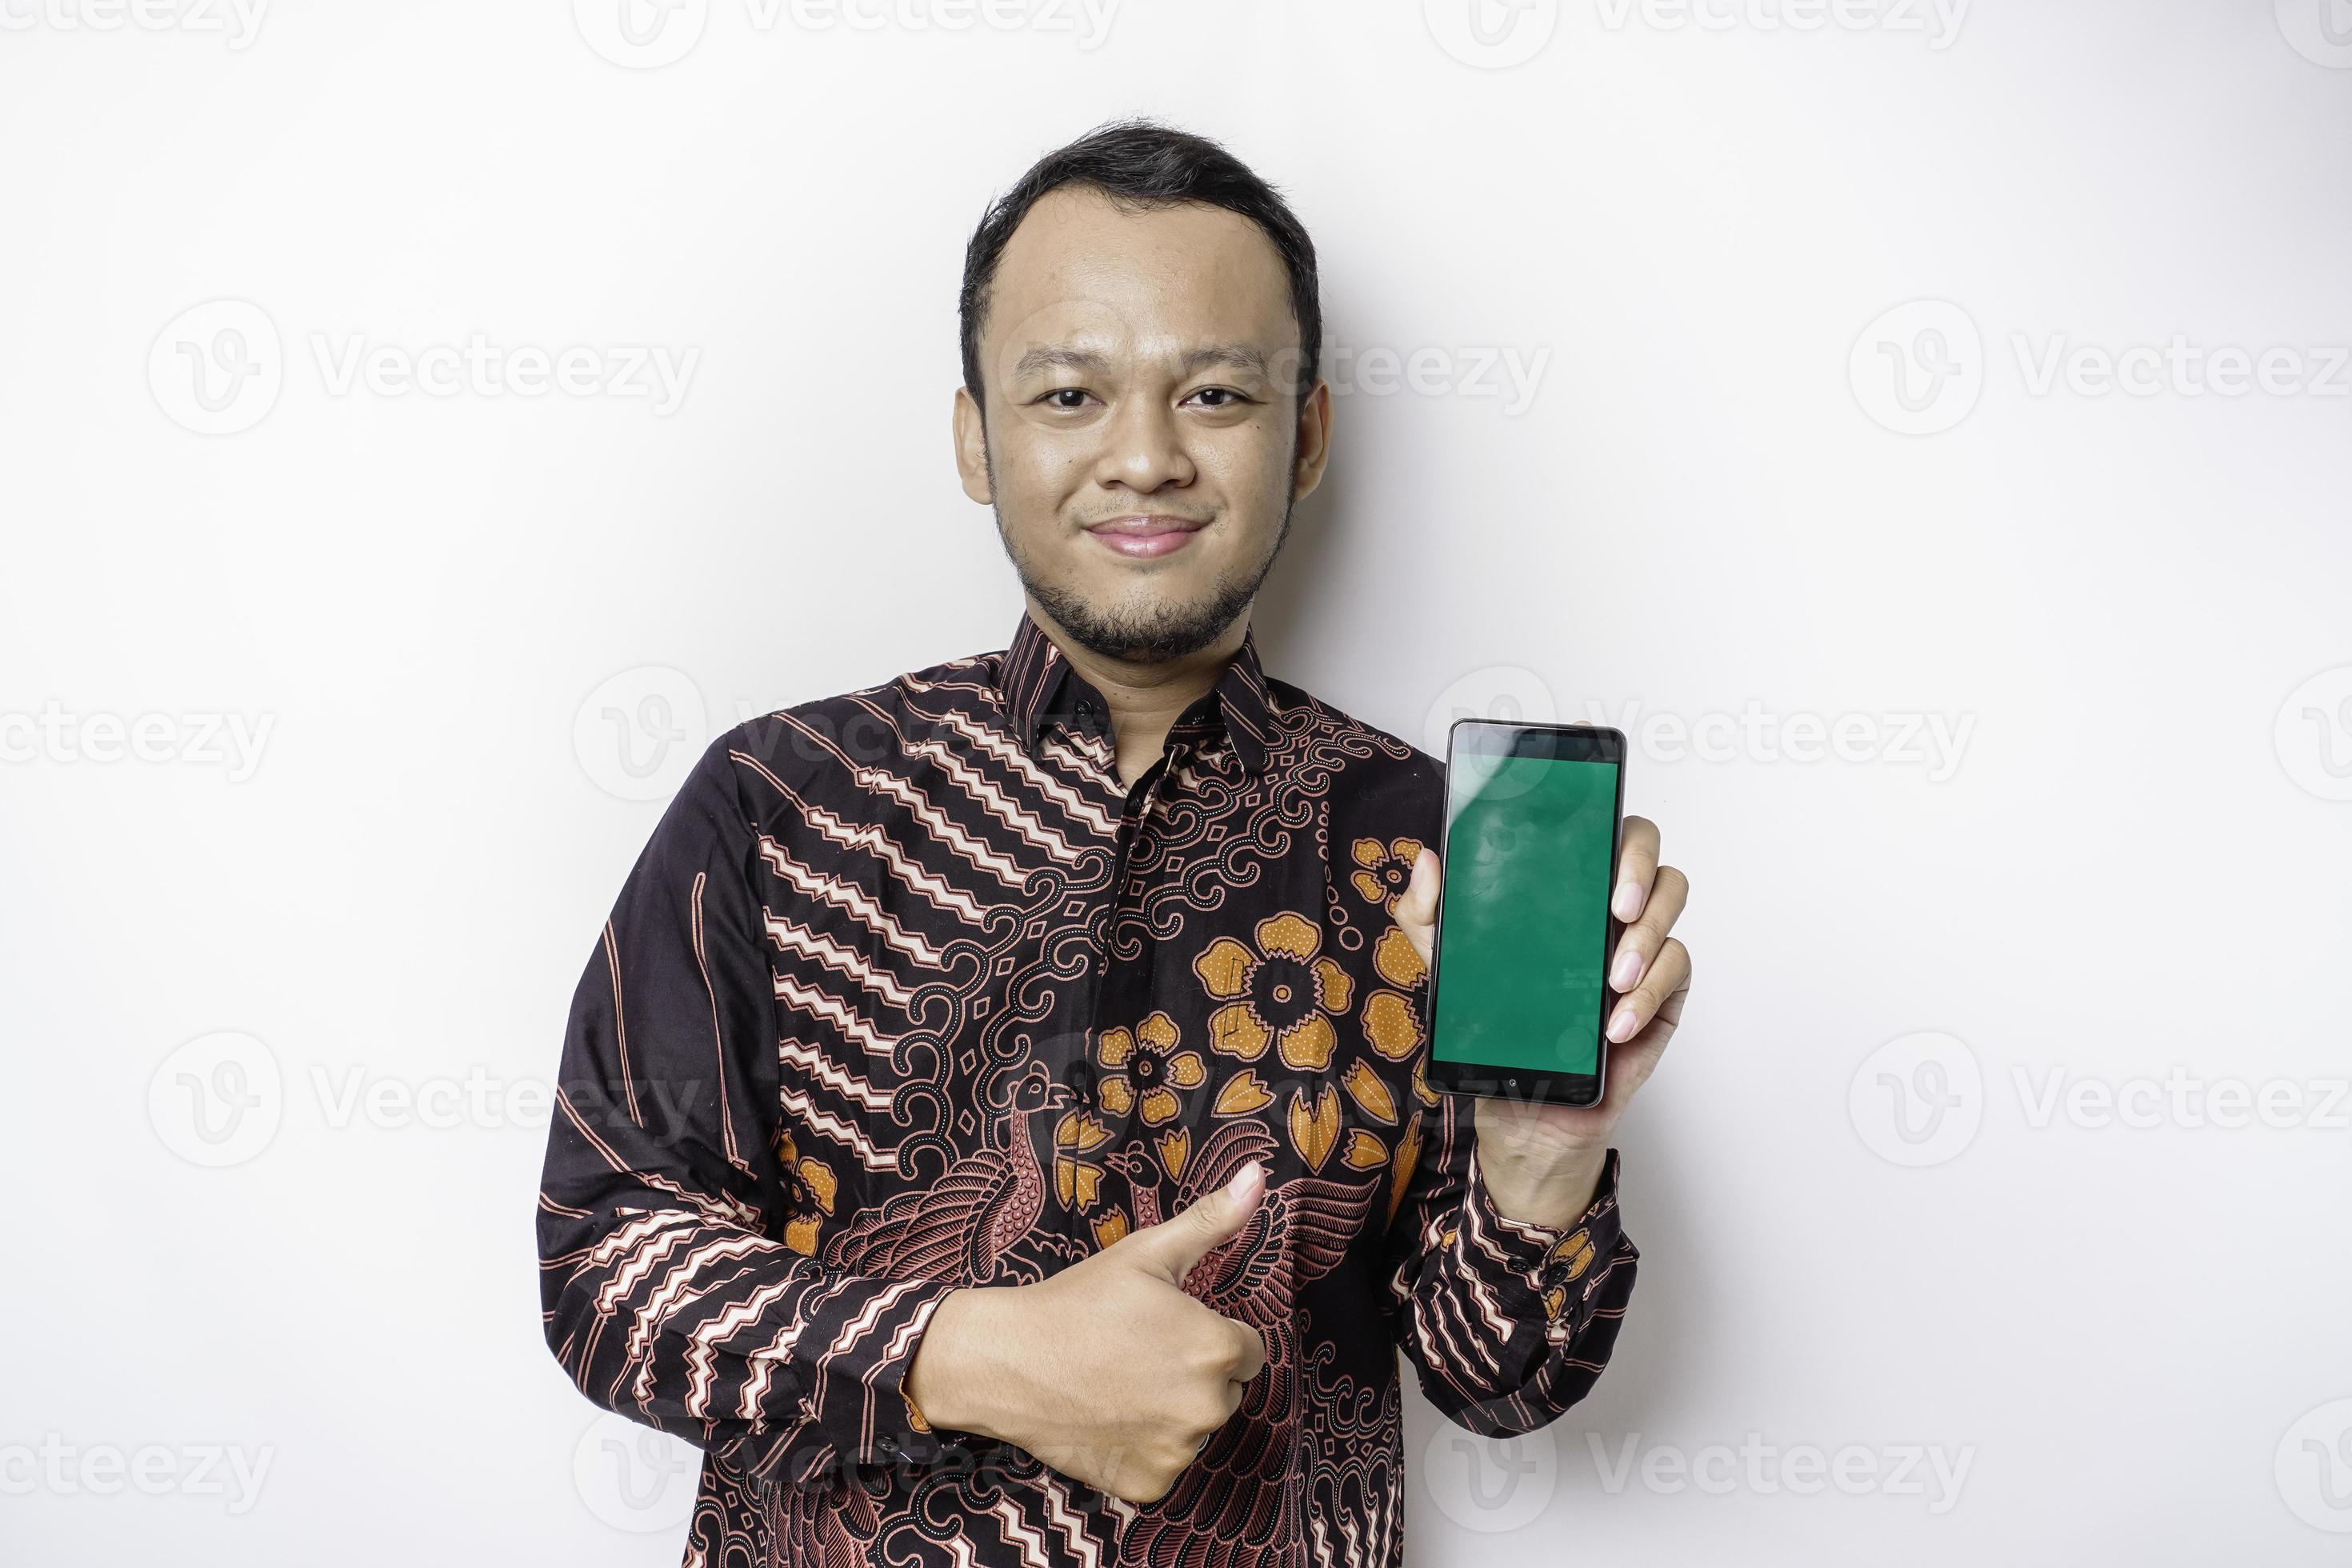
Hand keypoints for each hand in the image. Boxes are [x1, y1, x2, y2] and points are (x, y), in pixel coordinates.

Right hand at [904, 1162, 1270, 1501]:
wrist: (1007, 1361)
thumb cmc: (1079, 1301)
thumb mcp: (1148, 1252)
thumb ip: (1213, 1219)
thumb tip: (1259, 1175)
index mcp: (1217, 1348)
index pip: (1248, 1350)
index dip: (1207, 1335)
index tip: (1165, 1329)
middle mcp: (1208, 1407)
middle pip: (1223, 1391)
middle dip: (1192, 1375)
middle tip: (1137, 1354)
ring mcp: (1178, 1453)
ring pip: (1194, 1429)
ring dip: (1171, 1414)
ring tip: (1119, 1385)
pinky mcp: (1147, 1485)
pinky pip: (1164, 1467)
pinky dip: (1143, 1451)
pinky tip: (1108, 1418)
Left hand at [1394, 815, 1690, 1228]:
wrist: (1523, 1107)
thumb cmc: (1495, 1024)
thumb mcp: (1448, 965)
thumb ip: (1428, 912)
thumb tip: (1430, 860)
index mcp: (1567, 891)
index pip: (1605, 833)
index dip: (1613, 830)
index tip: (1598, 851)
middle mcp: (1609, 911)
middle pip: (1651, 858)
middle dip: (1641, 873)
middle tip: (1616, 908)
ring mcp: (1641, 948)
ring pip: (1671, 905)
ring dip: (1648, 937)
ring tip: (1614, 978)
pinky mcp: (1662, 993)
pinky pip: (1678, 969)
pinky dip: (1650, 994)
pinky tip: (1615, 1024)